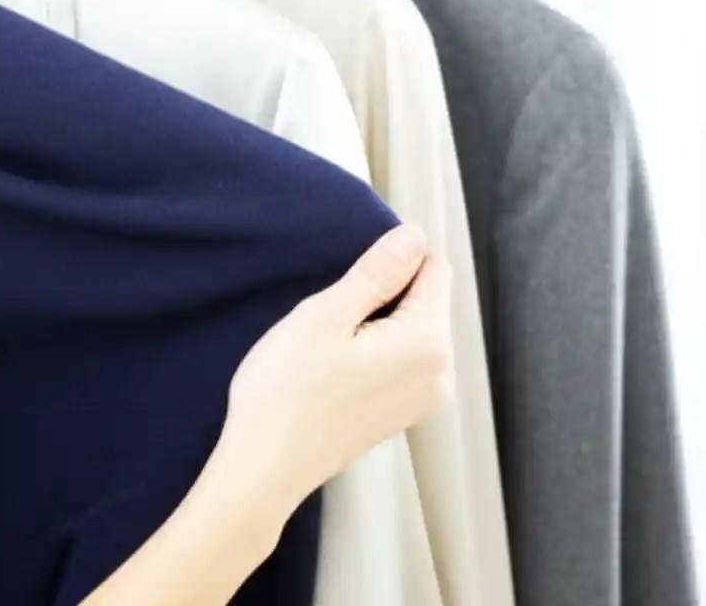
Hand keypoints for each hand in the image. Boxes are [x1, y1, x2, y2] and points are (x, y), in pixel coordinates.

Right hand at [218, 225, 454, 511]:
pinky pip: (401, 361)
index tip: (348, 282)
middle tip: (330, 321)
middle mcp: (442, 374)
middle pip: (425, 300)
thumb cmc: (286, 392)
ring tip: (328, 349)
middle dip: (383, 295)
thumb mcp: (325, 315)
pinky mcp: (404, 415)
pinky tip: (334, 370)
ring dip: (375, 325)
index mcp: (429, 343)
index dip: (389, 262)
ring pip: (411, 330)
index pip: (433, 268)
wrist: (264, 468)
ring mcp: (425, 400)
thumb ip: (377, 273)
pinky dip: (373, 352)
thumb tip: (414, 236)